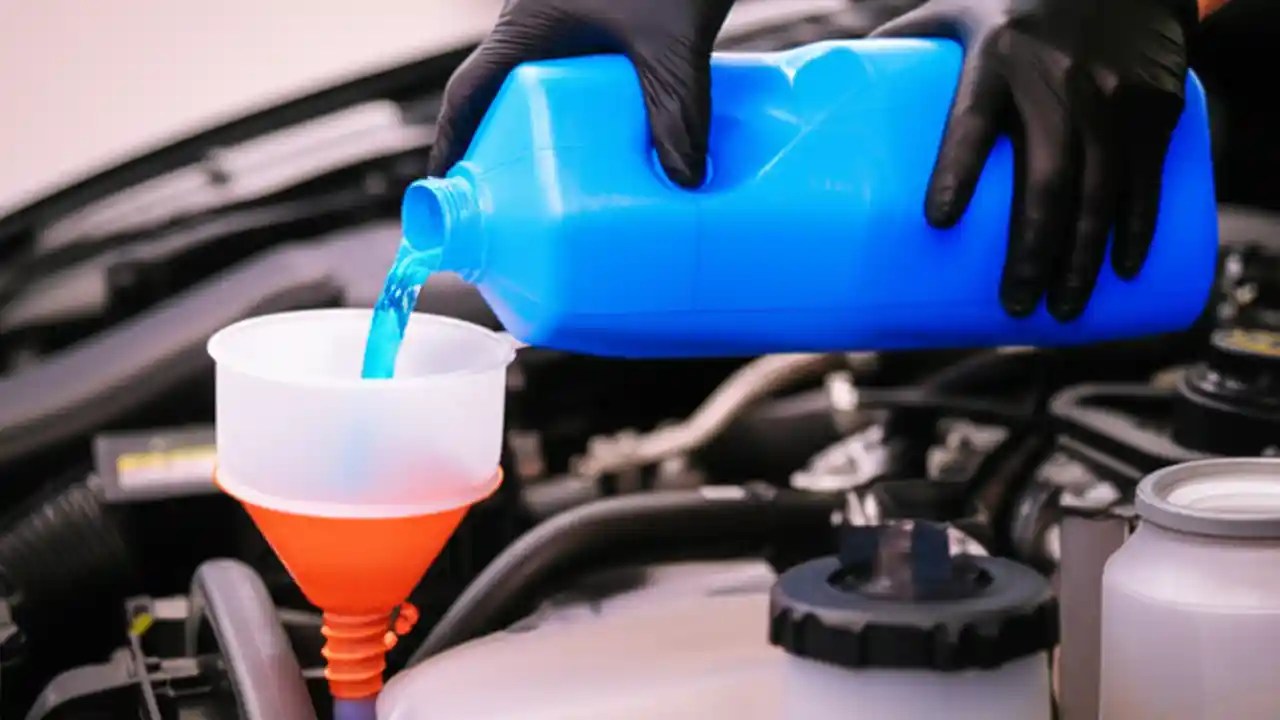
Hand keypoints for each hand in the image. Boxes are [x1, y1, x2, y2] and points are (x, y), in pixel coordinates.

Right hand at [427, 0, 735, 187]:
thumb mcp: (673, 43)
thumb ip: (679, 109)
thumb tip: (684, 183)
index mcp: (528, 24)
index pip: (469, 90)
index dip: (453, 140)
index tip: (448, 185)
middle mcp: (542, 25)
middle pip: (503, 99)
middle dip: (502, 150)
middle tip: (512, 206)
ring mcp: (575, 26)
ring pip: (545, 92)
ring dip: (548, 137)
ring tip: (562, 193)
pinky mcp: (611, 28)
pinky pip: (583, 80)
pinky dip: (588, 117)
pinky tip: (616, 150)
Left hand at [872, 0, 1197, 319]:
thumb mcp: (957, 7)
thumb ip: (905, 50)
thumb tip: (833, 102)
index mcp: (995, 57)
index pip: (971, 120)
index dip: (957, 170)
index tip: (938, 221)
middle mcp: (1057, 79)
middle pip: (1045, 178)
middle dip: (1031, 250)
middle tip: (1015, 303)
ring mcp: (1112, 95)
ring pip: (1100, 191)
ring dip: (1082, 259)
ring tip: (1060, 309)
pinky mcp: (1155, 106)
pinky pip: (1147, 178)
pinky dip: (1138, 228)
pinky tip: (1123, 269)